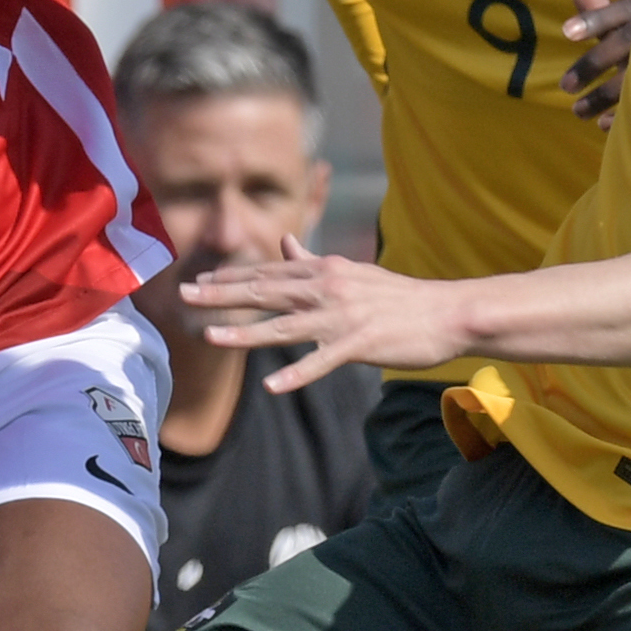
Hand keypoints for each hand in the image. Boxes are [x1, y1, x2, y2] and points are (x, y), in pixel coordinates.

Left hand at [181, 241, 467, 390]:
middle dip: (222, 294)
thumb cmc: (398, 296)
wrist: (446, 312)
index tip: (198, 281)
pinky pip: (322, 362)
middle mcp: (327, 289)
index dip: (231, 277)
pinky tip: (273, 387)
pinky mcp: (360, 344)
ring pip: (284, 326)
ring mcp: (342, 317)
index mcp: (324, 271)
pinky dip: (297, 374)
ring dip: (245, 333)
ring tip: (211, 338)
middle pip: (265, 292)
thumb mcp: (352, 272)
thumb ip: (312, 262)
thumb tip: (283, 243)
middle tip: (185, 296)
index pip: (268, 273)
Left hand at [559, 0, 630, 120]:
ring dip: (602, 95)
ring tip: (577, 111)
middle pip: (622, 43)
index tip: (565, 33)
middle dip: (592, 63)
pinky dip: (625, 114)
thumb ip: (601, 11)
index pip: (619, 12)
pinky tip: (604, 124)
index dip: (594, 20)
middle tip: (565, 86)